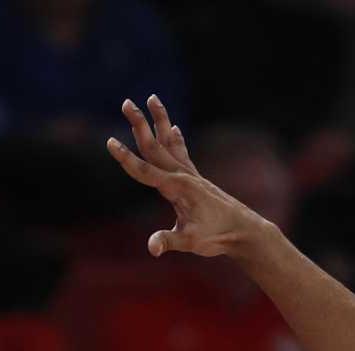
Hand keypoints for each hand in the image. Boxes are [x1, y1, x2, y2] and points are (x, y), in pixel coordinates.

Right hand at [106, 96, 268, 259]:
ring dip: (159, 120)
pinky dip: (176, 139)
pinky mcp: (196, 179)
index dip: (126, 158)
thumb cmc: (217, 236)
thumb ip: (169, 241)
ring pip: (169, 143)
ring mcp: (190, 175)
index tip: (110, 142)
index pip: (145, 171)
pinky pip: (182, 153)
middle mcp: (183, 175)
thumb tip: (151, 248)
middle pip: (155, 146)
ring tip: (152, 97)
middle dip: (139, 124)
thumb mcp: (190, 241)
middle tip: (126, 102)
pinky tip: (174, 127)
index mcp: (177, 188)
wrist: (244, 230)